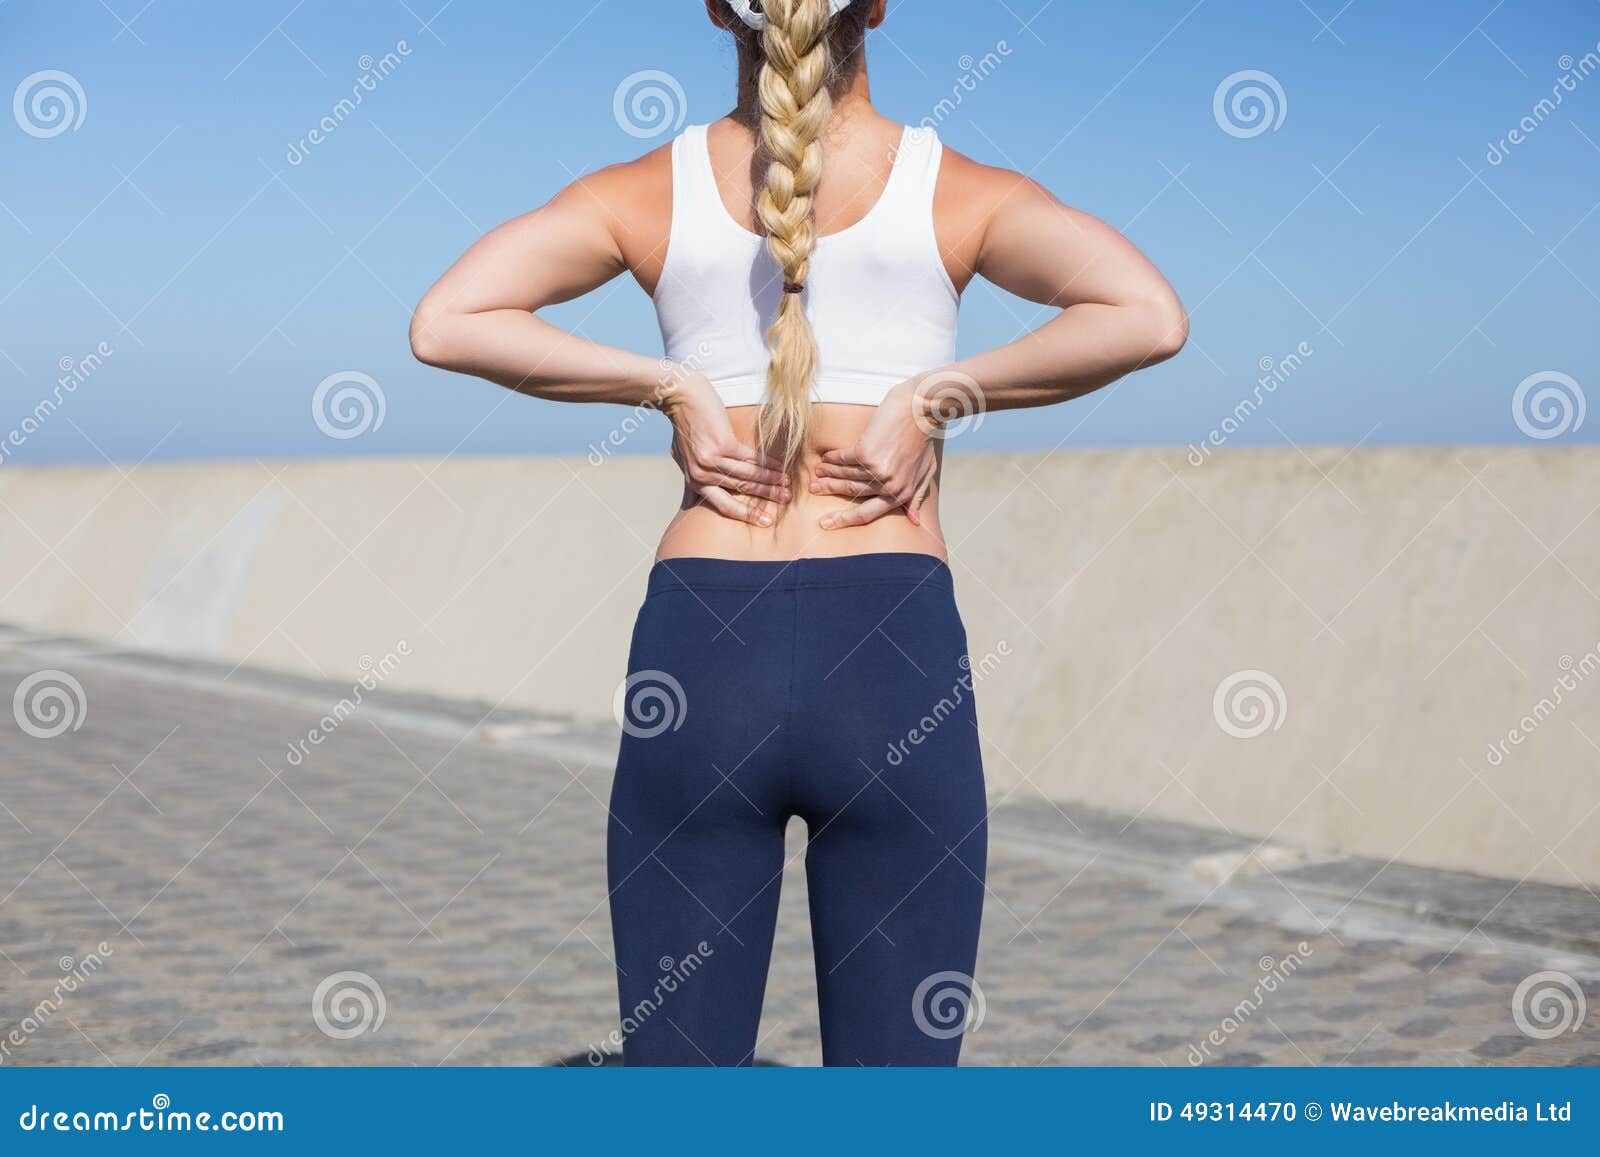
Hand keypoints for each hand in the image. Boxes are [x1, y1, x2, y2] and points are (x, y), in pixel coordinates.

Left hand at [662, 371, 789, 526]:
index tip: (765, 521)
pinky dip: (768, 463)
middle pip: (741, 492)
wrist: (681, 398)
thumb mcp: (682, 458)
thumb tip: (688, 504)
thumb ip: (691, 480)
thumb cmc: (684, 427)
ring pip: (749, 476)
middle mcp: (703, 474)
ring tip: (787, 485)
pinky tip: (780, 467)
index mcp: (694, 481)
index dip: (746, 514)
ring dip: (772, 481)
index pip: (723, 505)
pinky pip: (751, 459)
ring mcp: (713, 460)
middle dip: (765, 499)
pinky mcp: (724, 445)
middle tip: (785, 503)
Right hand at [811, 377, 942, 529]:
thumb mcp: (926, 473)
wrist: (921, 410)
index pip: (868, 514)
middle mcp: (888, 485)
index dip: (845, 519)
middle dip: (829, 491)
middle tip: (813, 490)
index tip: (827, 524)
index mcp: (900, 493)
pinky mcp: (866, 453)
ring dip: (828, 473)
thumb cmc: (924, 440)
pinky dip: (832, 458)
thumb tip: (914, 521)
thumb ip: (916, 497)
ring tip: (817, 472)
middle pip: (851, 493)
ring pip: (845, 475)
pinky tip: (825, 458)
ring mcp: (876, 470)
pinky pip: (843, 459)